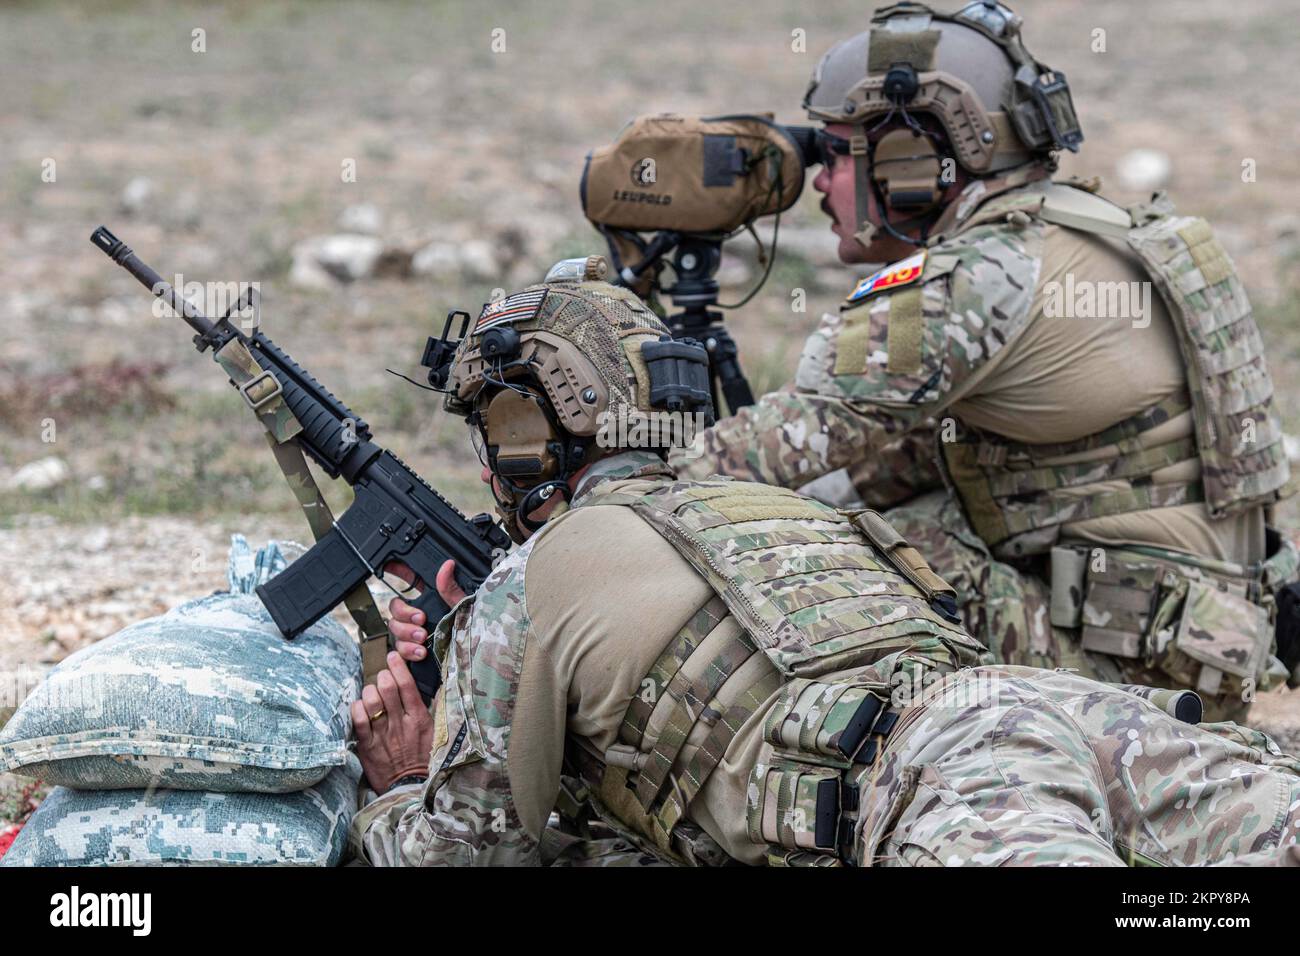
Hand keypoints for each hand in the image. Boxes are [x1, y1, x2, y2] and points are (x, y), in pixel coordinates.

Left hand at [352, 652, 434, 792]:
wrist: (410, 788)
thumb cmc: (424, 758)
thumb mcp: (434, 732)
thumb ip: (430, 708)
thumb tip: (430, 685)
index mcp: (419, 719)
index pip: (407, 685)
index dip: (398, 667)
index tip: (393, 657)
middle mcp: (400, 724)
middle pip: (387, 689)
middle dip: (383, 676)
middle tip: (382, 675)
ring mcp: (383, 735)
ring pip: (371, 701)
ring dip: (369, 691)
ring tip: (372, 691)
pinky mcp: (367, 746)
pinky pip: (358, 720)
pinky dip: (357, 708)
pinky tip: (361, 707)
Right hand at [385, 560, 466, 662]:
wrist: (475, 656)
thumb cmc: (474, 630)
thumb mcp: (464, 607)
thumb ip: (451, 589)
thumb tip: (448, 566)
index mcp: (431, 598)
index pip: (409, 581)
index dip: (398, 571)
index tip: (389, 566)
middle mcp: (420, 614)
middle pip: (395, 609)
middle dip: (404, 614)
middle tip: (421, 620)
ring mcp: (415, 633)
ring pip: (395, 629)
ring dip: (406, 633)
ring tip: (422, 639)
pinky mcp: (414, 651)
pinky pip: (400, 650)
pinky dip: (408, 651)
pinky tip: (420, 652)